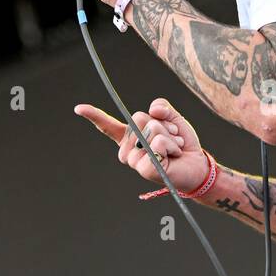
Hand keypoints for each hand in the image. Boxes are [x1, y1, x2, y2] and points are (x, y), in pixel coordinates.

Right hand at [74, 97, 209, 193]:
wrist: (197, 166)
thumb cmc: (181, 143)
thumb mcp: (172, 118)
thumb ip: (162, 107)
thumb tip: (153, 109)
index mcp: (130, 136)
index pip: (108, 125)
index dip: (93, 115)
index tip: (78, 108)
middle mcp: (129, 149)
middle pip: (139, 118)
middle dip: (162, 124)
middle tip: (171, 138)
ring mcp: (135, 160)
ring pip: (152, 130)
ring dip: (170, 136)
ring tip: (174, 148)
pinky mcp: (145, 169)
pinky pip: (157, 144)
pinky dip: (171, 146)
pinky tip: (173, 156)